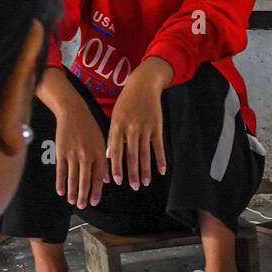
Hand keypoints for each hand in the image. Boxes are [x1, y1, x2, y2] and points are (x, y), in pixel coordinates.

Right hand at [53, 95, 108, 207]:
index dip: (96, 191)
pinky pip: (61, 171)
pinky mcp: (61, 152)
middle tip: (83, 206)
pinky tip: (60, 191)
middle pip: (85, 180)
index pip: (98, 177)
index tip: (95, 202)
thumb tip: (106, 179)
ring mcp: (73, 155)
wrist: (73, 112)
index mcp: (99, 154)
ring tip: (72, 202)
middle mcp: (87, 156)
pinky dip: (60, 183)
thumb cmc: (89, 127)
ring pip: (72, 178)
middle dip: (84, 195)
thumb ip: (103, 161)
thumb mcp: (101, 142)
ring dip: (72, 192)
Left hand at [107, 58, 171, 188]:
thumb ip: (113, 136)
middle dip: (131, 173)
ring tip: (145, 183)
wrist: (143, 85)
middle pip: (131, 155)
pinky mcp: (157, 126)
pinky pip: (158, 146)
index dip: (116, 167)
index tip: (117, 181)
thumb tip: (110, 156)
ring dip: (145, 170)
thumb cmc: (126, 101)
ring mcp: (145, 128)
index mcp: (117, 126)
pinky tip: (162, 170)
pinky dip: (160, 159)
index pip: (116, 151)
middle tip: (133, 187)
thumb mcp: (115, 116)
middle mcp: (131, 128)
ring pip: (145, 153)